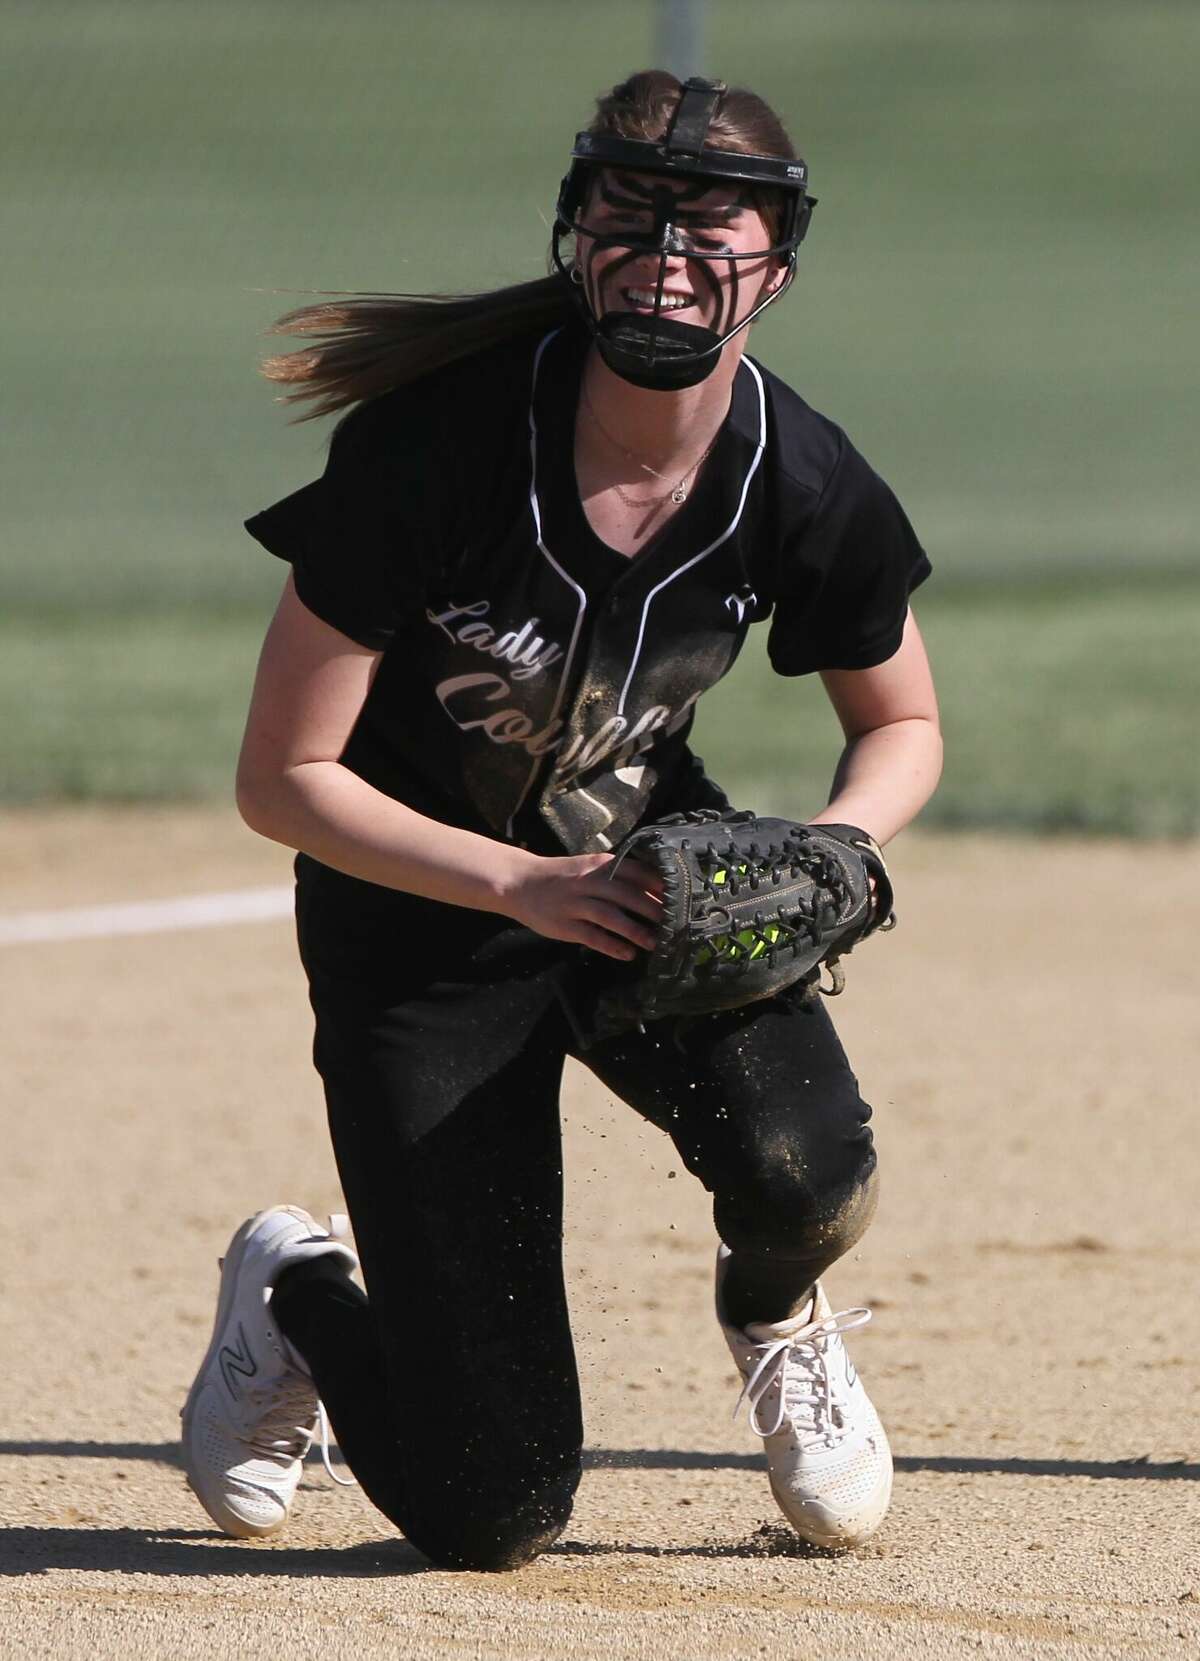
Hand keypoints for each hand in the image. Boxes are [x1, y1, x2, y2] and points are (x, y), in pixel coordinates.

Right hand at [504, 851, 662, 961]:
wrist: (520, 883)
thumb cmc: (563, 876)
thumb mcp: (590, 867)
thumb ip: (618, 875)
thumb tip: (657, 889)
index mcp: (599, 865)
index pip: (636, 872)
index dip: (659, 886)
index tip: (680, 898)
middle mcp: (589, 881)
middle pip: (628, 895)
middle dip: (653, 911)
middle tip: (674, 924)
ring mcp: (576, 904)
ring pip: (611, 917)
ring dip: (636, 931)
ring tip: (655, 944)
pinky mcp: (565, 925)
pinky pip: (592, 936)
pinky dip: (612, 946)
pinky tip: (628, 954)